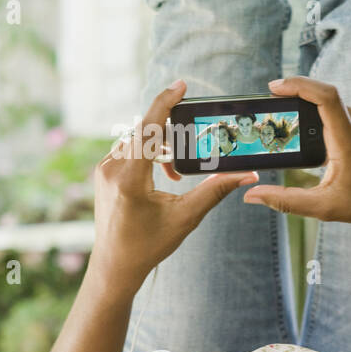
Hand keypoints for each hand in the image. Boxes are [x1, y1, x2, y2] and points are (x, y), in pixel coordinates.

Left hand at [89, 79, 257, 292]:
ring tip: (178, 170)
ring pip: (136, 140)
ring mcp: (104, 170)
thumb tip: (247, 175)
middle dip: (172, 131)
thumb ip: (215, 191)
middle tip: (195, 138)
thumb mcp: (185, 217)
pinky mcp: (103, 173)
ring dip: (160, 145)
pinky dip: (148, 153)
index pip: (149, 128)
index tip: (181, 85)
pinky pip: (128, 149)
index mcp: (131, 178)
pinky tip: (165, 174)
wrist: (114, 266)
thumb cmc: (149, 246)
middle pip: (145, 131)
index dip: (166, 103)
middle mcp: (112, 169)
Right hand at [242, 76, 350, 230]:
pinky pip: (339, 111)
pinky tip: (308, 133)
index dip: (298, 84)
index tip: (274, 87)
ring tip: (283, 122)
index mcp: (349, 138)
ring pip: (329, 105)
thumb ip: (286, 201)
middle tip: (268, 111)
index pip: (325, 96)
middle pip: (321, 97)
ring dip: (306, 109)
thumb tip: (253, 196)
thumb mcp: (324, 207)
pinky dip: (320, 116)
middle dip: (292, 99)